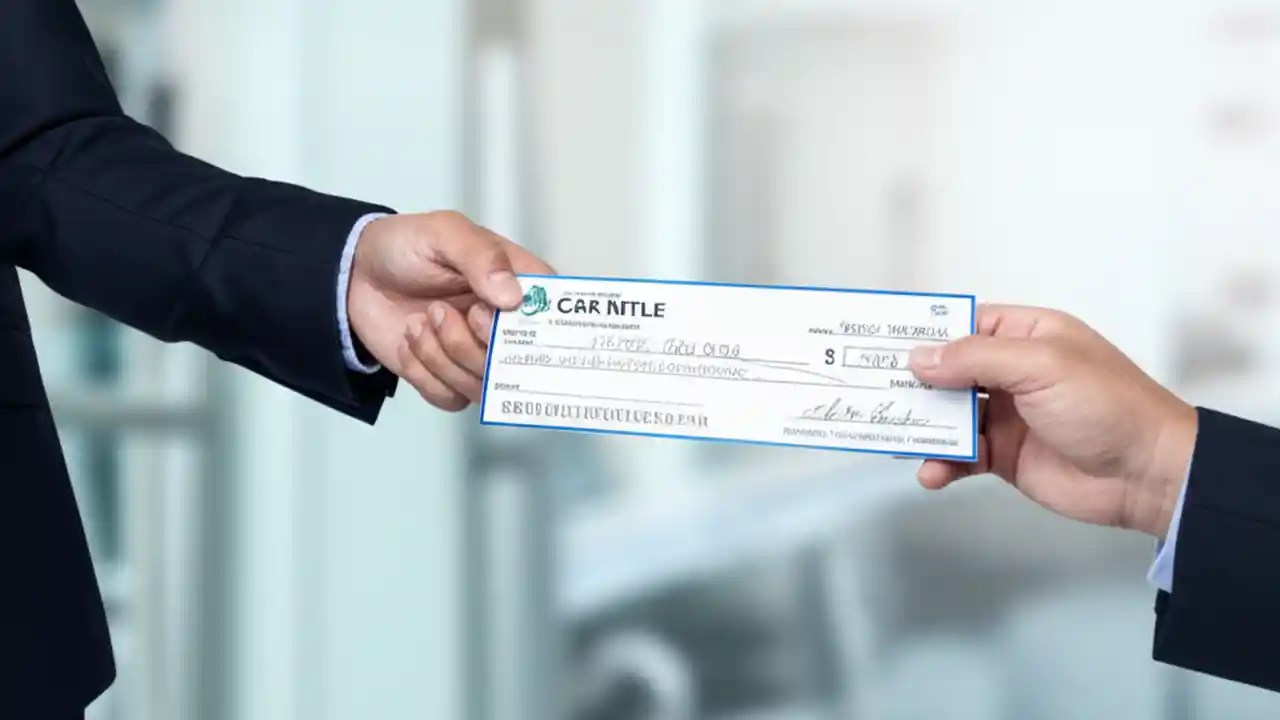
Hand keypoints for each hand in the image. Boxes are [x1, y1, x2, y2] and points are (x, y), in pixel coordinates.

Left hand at [347, 211, 553, 410]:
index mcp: (520, 285)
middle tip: (440, 312)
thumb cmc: (405, 246)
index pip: (553, 318)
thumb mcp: (443, 233)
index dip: (530, 328)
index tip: (488, 313)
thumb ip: (481, 256)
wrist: (354, 275)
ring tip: (420, 321)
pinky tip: (410, 341)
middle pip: (518, 365)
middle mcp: (507, 327)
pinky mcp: (450, 379)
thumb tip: (512, 296)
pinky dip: (424, 373)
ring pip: (484, 386)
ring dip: (443, 356)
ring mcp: (479, 356)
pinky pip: (451, 398)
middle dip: (472, 345)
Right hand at [906, 304, 1197, 538]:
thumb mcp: (1042, 366)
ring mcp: (1007, 415)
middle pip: (946, 372)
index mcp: (1026, 336)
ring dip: (921, 427)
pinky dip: (941, 463)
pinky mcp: (1004, 455)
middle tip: (870, 389)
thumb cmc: (1109, 406)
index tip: (881, 342)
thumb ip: (976, 359)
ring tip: (895, 436)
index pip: (962, 325)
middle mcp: (1012, 372)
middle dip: (912, 382)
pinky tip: (931, 472)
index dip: (923, 334)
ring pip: (947, 416)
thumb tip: (921, 358)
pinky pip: (960, 456)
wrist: (1148, 474)